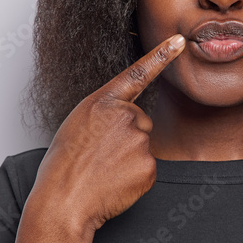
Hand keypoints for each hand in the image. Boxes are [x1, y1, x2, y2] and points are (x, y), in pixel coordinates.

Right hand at [29, 34, 186, 238]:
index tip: (179, 41)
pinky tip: (114, 181)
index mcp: (104, 103)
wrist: (64, 201)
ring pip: (143, 145)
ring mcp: (139, 141)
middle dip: (125, 137)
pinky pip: (147, 167)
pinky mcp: (149, 166)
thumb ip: (104, 114)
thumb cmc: (63, 165)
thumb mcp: (77, 124)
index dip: (161, 55)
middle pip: (140, 121)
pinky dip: (134, 176)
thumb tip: (124, 120)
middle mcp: (125, 116)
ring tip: (103, 169)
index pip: (137, 73)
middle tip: (100, 155)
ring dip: (128, 157)